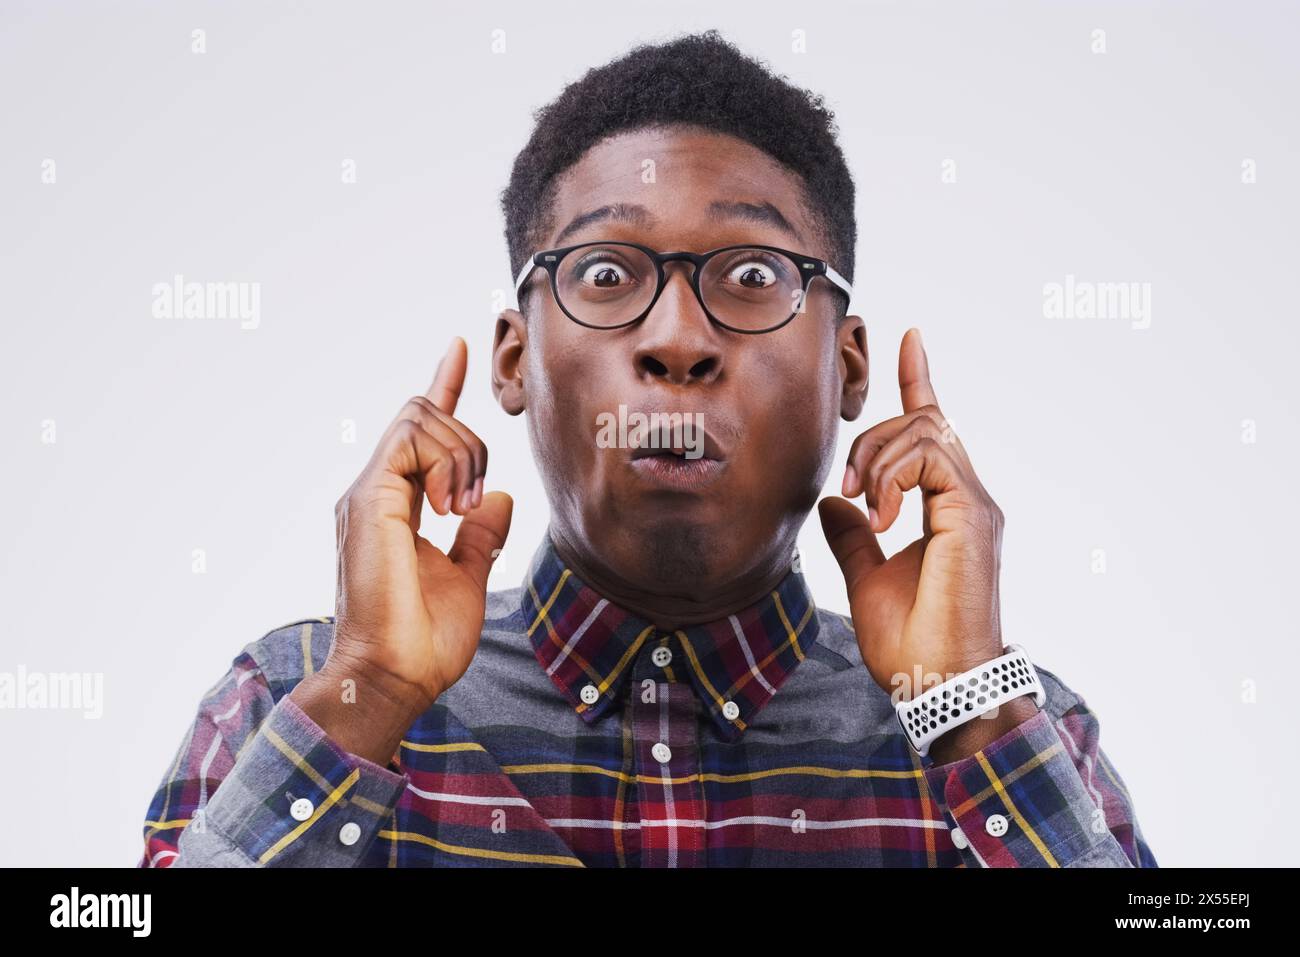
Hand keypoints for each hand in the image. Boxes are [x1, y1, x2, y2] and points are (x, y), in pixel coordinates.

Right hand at [329, 336, 510, 711]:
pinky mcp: (370, 499)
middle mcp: (376, 493)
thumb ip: (480, 536)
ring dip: (462, 456)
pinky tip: (449, 506)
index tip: (459, 348)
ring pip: (421, 419)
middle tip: (475, 504)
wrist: (394, 677)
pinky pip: (413, 440)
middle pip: (425, 417)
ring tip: (461, 511)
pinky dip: (446, 464)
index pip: (418, 432)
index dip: (443, 388)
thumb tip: (499, 498)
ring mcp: (368, 494)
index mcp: (394, 508)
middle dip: (469, 443)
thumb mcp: (467, 578)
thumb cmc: (423, 642)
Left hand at [818, 328, 1005, 703]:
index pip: (934, 429)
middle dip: (871, 439)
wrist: (937, 682)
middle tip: (845, 486)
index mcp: (947, 507)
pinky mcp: (973, 514)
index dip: (919, 381)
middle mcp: (968, 498)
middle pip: (920, 423)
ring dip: (877, 460)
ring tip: (864, 505)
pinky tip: (881, 517)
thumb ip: (852, 536)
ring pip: (924, 432)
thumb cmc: (911, 642)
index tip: (908, 338)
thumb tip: (832, 502)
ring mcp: (975, 504)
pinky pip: (928, 458)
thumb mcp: (866, 578)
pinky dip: (891, 478)